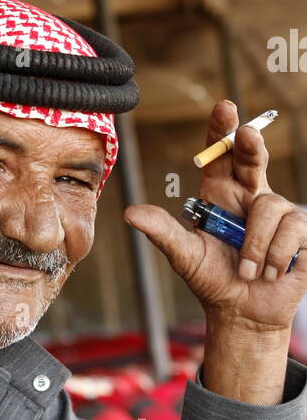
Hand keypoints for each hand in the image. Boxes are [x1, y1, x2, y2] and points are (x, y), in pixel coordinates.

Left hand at [124, 100, 306, 330]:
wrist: (242, 311)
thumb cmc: (212, 279)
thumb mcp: (184, 255)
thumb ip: (162, 231)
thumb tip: (130, 212)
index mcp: (221, 193)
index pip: (222, 154)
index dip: (223, 130)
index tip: (224, 108)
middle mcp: (250, 195)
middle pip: (253, 157)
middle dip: (251, 143)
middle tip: (247, 133)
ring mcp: (278, 211)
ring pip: (270, 207)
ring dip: (254, 245)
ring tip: (247, 269)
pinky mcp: (300, 231)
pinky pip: (291, 230)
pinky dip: (275, 256)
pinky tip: (269, 271)